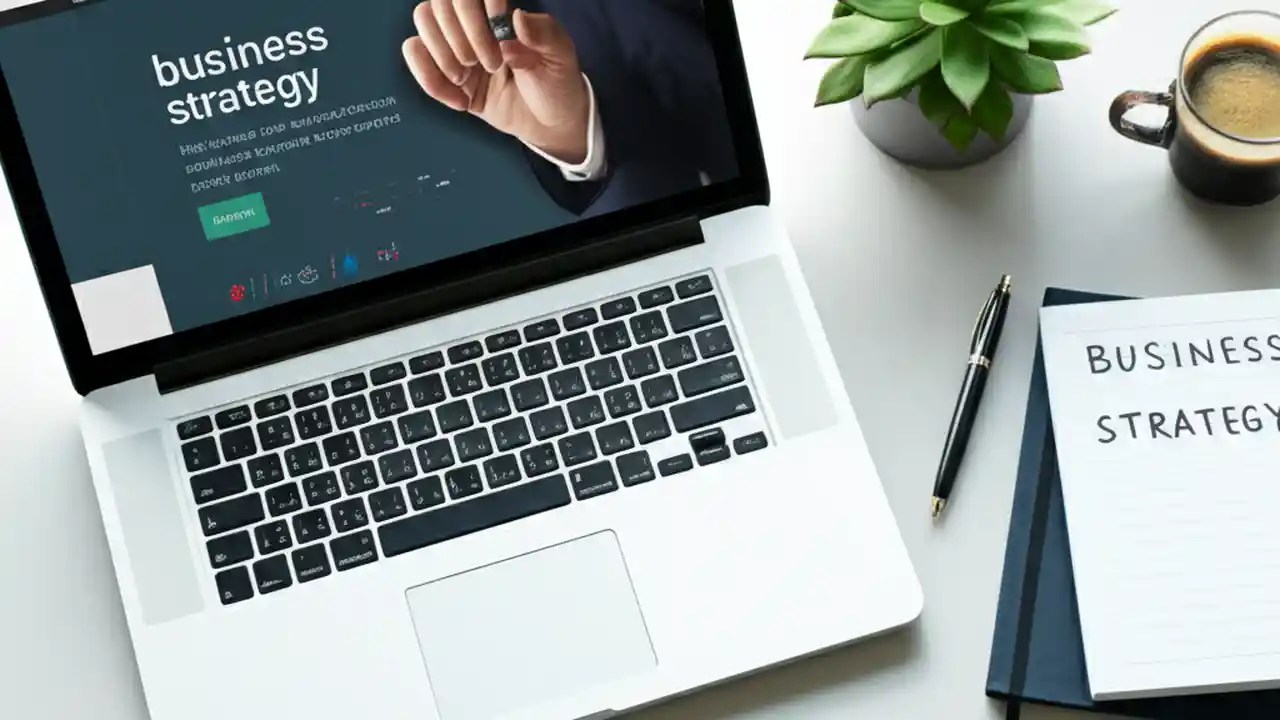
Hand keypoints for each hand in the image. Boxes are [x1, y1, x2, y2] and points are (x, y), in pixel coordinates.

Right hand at [403, 0, 590, 163]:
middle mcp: (473, 21)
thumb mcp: (561, 56)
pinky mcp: (443, 72)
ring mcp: (455, 45)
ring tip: (467, 78)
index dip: (475, 7)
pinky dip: (432, 80)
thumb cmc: (556, 81)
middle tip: (491, 64)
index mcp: (500, 9)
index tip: (501, 29)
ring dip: (442, 54)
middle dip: (462, 36)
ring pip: (423, 22)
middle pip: (440, 3)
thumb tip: (516, 18)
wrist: (549, 121)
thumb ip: (545, 35)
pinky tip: (461, 101)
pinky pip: (417, 59)